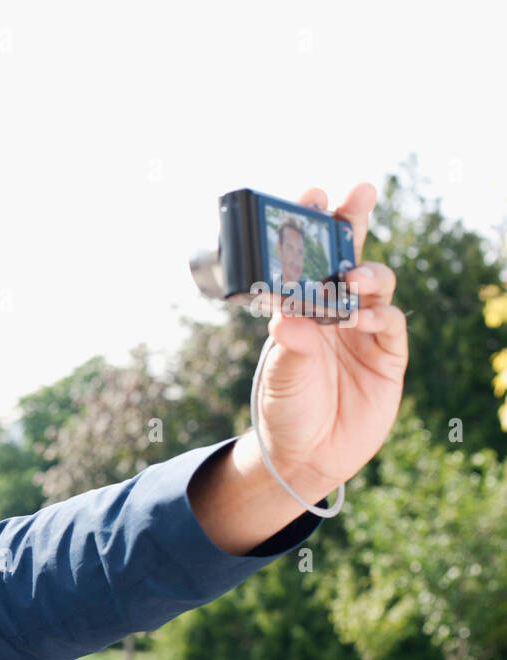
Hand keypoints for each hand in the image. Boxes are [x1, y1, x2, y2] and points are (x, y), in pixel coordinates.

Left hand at [256, 182, 408, 491]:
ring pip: (374, 284)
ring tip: (352, 278)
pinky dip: (378, 314)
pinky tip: (361, 317)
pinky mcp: (387, 354)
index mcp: (298, 307)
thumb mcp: (280, 378)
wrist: (308, 456)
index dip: (312, 225)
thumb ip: (290, 348)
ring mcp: (362, 330)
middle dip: (353, 221)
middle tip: (357, 194)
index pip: (307, 257)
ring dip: (366, 273)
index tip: (312, 195)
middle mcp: (331, 311)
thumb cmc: (285, 408)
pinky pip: (389, 322)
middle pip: (348, 256)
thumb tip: (290, 317)